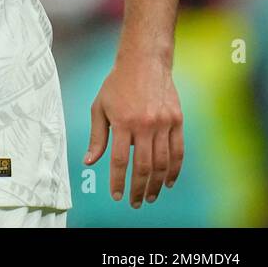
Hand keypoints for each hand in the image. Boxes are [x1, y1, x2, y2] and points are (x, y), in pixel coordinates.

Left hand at [84, 54, 184, 206]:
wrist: (144, 63)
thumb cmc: (117, 85)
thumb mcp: (99, 107)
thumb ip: (97, 137)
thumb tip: (89, 162)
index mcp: (122, 122)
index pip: (118, 160)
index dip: (117, 181)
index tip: (117, 196)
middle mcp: (144, 125)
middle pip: (142, 166)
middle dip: (138, 188)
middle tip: (135, 202)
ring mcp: (163, 124)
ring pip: (162, 162)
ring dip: (156, 183)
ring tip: (150, 196)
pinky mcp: (177, 121)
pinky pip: (178, 151)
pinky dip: (174, 170)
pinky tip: (168, 181)